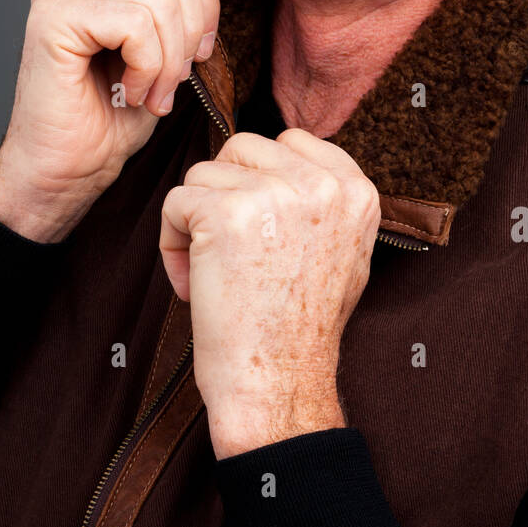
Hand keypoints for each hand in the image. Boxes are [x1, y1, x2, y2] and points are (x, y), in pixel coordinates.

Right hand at [0, 0, 218, 241]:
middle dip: (191, 29)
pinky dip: (147, 67)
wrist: (62, 172)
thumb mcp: (163, 52)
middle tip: (173, 80)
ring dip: (169, 59)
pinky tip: (129, 94)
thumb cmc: (109, 121)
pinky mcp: (53, 18)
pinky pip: (135, 25)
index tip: (194, 56)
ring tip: (150, 94)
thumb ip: (182, 9)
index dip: (204, 5)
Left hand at [159, 128, 380, 457]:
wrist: (278, 385)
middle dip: (224, 195)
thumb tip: (286, 156)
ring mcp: (274, 194)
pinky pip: (176, 202)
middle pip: (242, 149)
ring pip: (205, 173)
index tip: (260, 232)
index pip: (291, 140)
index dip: (260, 181)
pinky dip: (171, 244)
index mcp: (355, 190)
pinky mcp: (226, 213)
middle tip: (230, 253)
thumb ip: (323, 200)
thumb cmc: (300, 330)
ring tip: (214, 273)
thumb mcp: (344, 252)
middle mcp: (321, 185)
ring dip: (196, 221)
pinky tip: (193, 284)